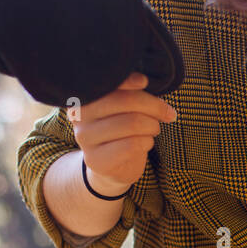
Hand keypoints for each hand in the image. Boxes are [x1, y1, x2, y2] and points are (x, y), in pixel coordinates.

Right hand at [66, 72, 177, 193]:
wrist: (112, 167)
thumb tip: (143, 80)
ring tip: (154, 128)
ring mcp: (84, 138)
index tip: (144, 82)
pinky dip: (147, 142)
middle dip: (154, 106)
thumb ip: (128, 91)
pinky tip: (146, 142)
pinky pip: (132, 145)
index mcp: (84, 95)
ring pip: (132, 123)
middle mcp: (78, 115)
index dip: (128, 80)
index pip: (107, 82)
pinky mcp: (95, 160)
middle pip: (125, 101)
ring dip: (153, 125)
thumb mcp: (124, 106)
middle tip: (167, 113)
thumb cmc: (123, 128)